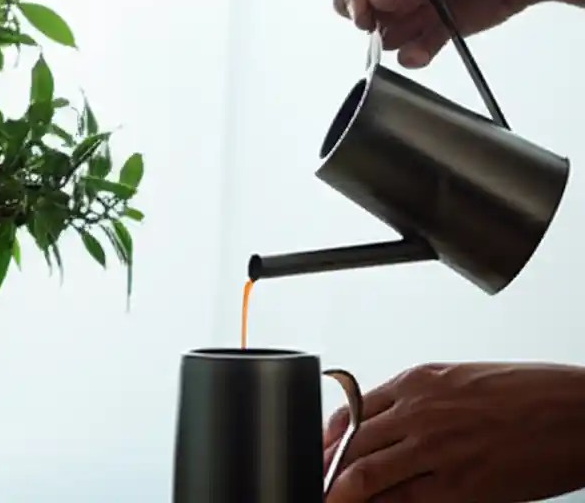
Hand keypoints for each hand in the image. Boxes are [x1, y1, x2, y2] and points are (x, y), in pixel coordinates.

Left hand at [323, 362, 584, 501]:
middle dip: (324, 471)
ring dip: (340, 494)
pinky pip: (404, 502)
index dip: (325, 441)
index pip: (347, 413)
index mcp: (414, 382)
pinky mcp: (460, 486)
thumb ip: (412, 401)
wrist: (577, 412)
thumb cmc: (526, 395)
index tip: (317, 456)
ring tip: (329, 502)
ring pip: (365, 477)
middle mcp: (418, 413)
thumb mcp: (457, 380)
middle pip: (348, 447)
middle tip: (313, 487)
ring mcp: (436, 451)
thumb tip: (377, 425)